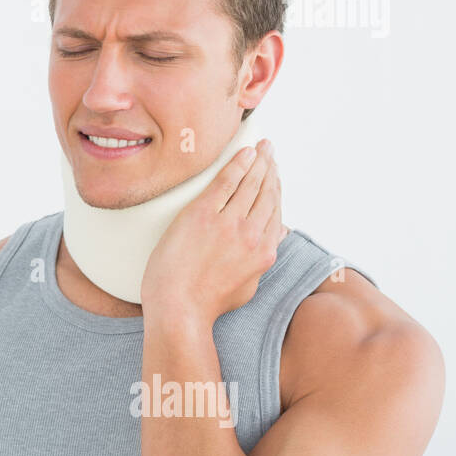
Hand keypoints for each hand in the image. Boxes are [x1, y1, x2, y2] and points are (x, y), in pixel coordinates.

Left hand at [140, 138, 284, 327]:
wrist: (178, 309)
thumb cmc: (206, 302)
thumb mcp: (246, 285)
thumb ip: (261, 260)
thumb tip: (277, 235)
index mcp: (263, 253)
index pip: (275, 212)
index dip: (276, 189)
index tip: (275, 175)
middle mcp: (252, 235)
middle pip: (267, 193)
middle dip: (271, 168)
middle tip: (271, 151)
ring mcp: (228, 224)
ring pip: (251, 184)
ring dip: (258, 161)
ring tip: (262, 147)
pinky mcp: (203, 215)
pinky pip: (226, 181)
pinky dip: (238, 164)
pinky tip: (244, 152)